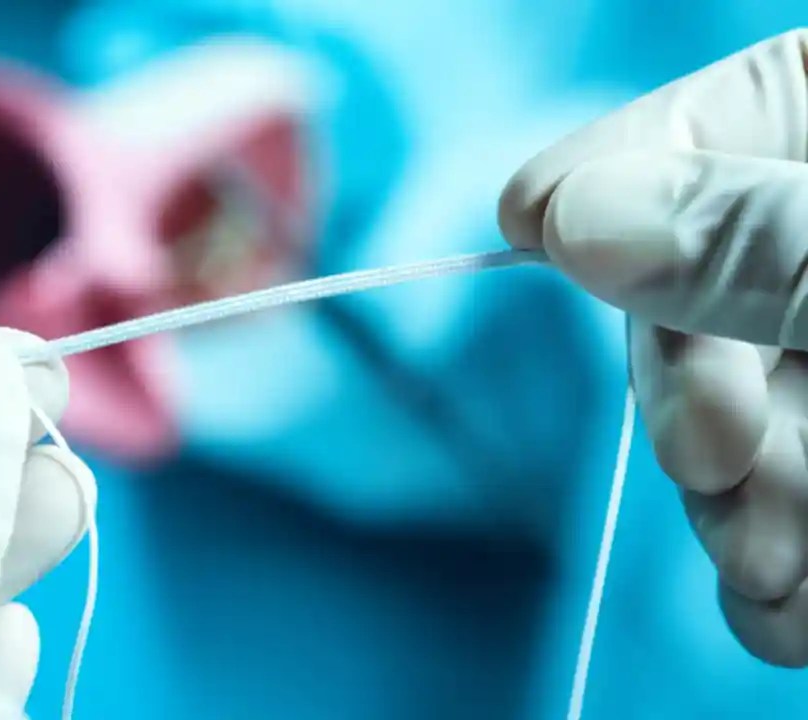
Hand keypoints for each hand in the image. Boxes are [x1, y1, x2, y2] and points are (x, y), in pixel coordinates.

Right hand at [498, 29, 807, 666]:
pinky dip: (775, 588)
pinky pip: (768, 536)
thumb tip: (560, 213)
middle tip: (727, 472)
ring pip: (717, 450)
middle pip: (679, 324)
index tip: (539, 230)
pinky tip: (793, 612)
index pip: (659, 147)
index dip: (597, 192)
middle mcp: (802, 254)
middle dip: (696, 411)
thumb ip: (753, 232)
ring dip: (736, 520)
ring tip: (785, 575)